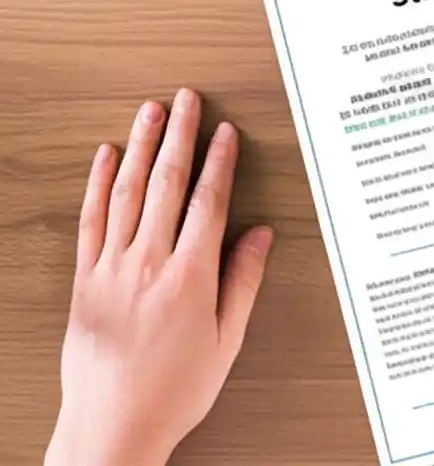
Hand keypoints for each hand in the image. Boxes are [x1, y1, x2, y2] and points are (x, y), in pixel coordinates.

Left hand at [46, 89, 273, 465]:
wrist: (112, 424)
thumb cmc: (174, 389)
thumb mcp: (227, 340)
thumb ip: (243, 281)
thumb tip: (259, 235)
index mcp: (190, 277)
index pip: (208, 203)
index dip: (219, 162)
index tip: (225, 132)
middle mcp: (148, 265)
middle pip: (166, 185)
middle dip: (179, 137)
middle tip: (187, 100)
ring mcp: (111, 269)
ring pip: (126, 192)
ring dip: (140, 146)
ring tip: (151, 112)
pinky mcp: (83, 280)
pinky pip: (90, 220)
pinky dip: (97, 184)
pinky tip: (104, 157)